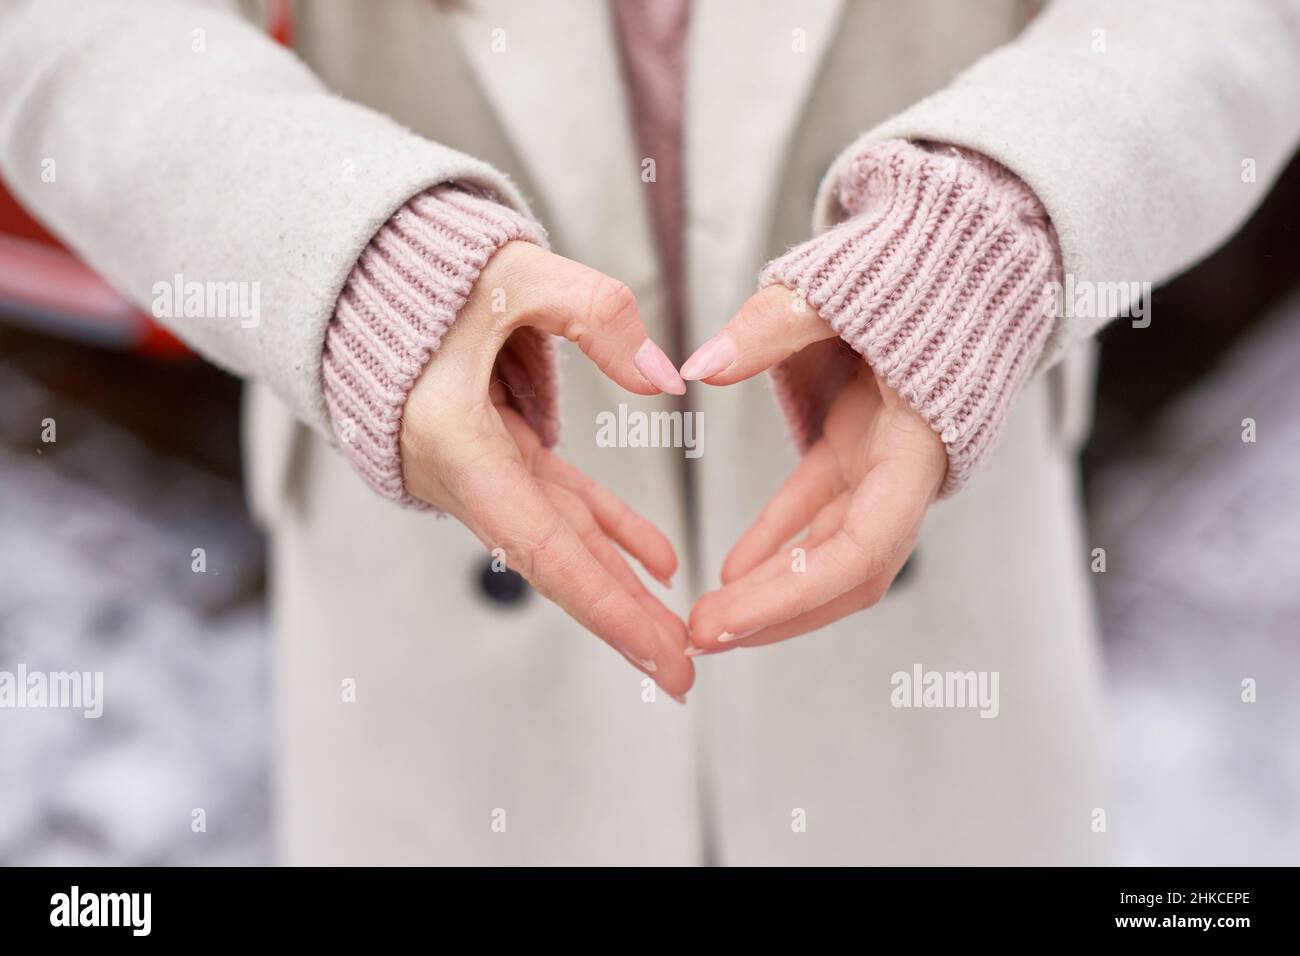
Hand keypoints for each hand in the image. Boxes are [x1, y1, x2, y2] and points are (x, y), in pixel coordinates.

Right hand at [400, 240, 692, 698]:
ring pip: (562, 540)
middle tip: (682, 675)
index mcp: (455, 442)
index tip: (659, 655)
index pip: (544, 546)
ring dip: (620, 586)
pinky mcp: (497, 455)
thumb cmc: (421, 274)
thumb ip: (594, 312)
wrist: (357, 282)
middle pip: (556, 562)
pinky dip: (607, 530)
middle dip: (621, 620)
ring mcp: (481, 471)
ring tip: (679, 634)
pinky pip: (559, 504)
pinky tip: (658, 562)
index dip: (607, 606)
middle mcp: (465, 474)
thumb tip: (664, 379)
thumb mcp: (512, 272)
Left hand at [680, 285, 947, 651]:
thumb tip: (700, 367)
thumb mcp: (839, 287)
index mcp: (919, 441)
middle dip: (776, 614)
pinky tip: (729, 573)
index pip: (863, 548)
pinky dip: (775, 544)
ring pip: (832, 556)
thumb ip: (773, 324)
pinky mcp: (861, 452)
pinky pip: (817, 514)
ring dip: (773, 593)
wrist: (965, 255)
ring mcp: (884, 466)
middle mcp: (907, 470)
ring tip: (706, 622)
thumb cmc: (916, 266)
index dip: (793, 595)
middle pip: (847, 574)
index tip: (724, 620)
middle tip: (697, 638)